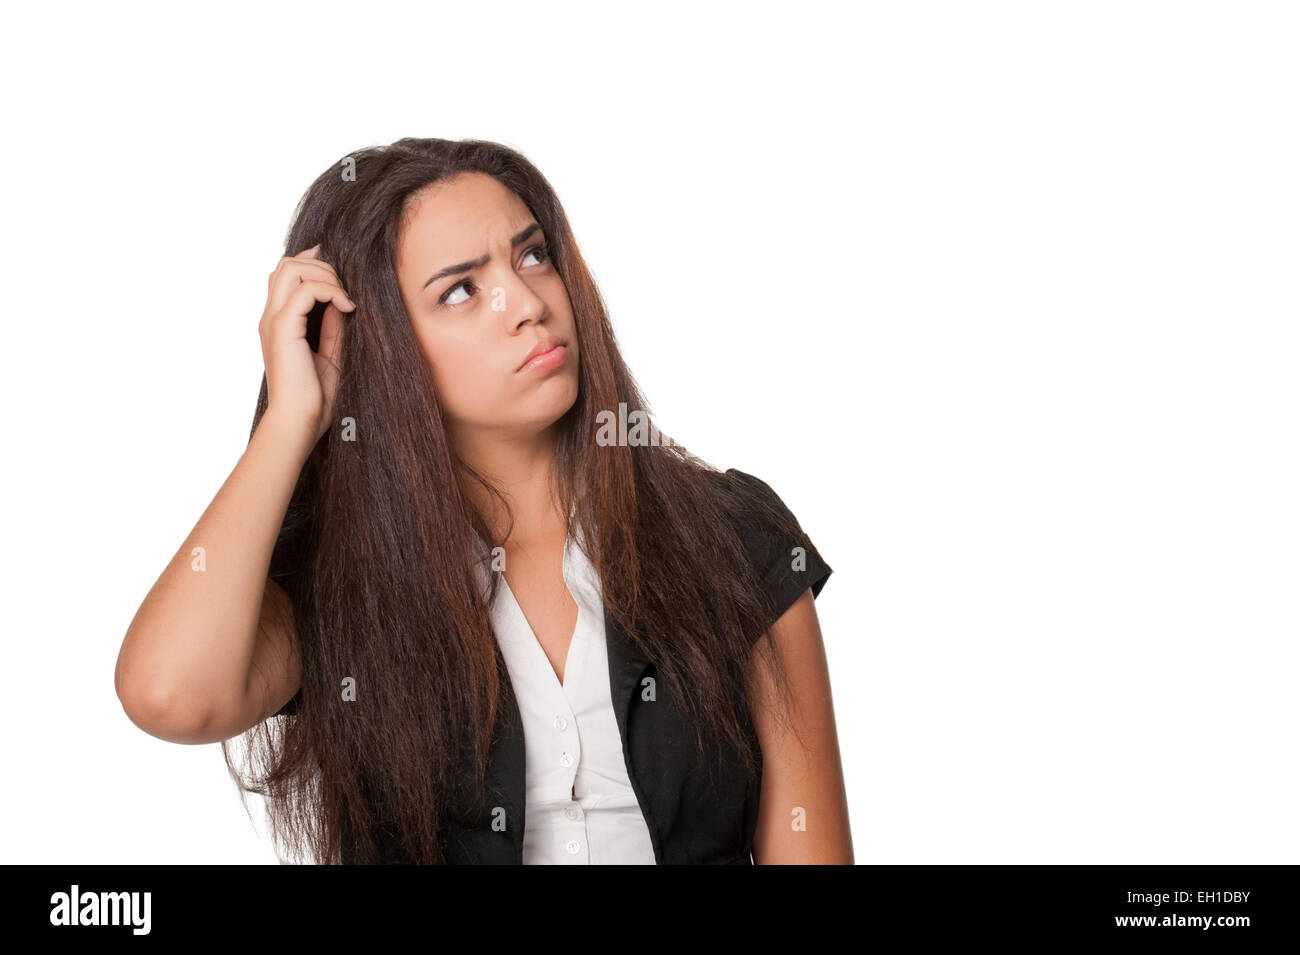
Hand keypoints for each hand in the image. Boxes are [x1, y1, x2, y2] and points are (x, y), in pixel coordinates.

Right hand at [258, 244, 355, 444]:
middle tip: (345, 291)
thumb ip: (333, 328)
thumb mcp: (330, 356)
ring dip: (325, 275)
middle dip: (321, 266)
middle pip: (286, 264)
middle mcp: (271, 317)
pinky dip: (330, 291)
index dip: (312, 263)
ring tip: (344, 299)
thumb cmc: (315, 398)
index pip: (286, 274)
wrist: (300, 422)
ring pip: (291, 268)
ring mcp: (274, 320)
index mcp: (279, 323)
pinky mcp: (283, 328)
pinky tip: (347, 308)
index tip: (341, 277)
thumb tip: (342, 303)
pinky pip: (305, 289)